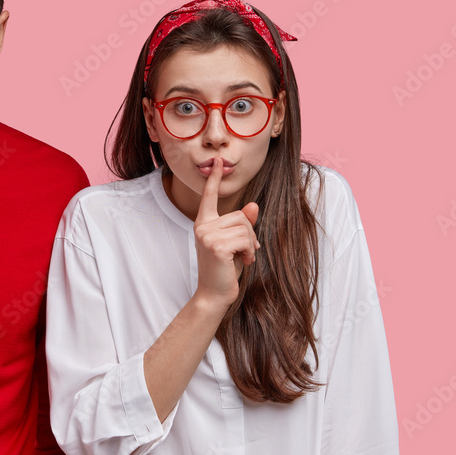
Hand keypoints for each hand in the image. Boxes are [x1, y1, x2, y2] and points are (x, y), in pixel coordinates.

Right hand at [192, 158, 259, 312]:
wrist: (214, 294)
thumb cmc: (224, 270)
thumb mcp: (234, 243)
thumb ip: (241, 224)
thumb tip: (253, 205)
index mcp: (204, 223)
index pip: (209, 197)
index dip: (214, 178)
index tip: (218, 160)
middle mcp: (202, 226)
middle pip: (240, 216)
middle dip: (249, 234)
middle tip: (245, 252)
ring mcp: (207, 235)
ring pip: (245, 227)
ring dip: (250, 244)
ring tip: (243, 258)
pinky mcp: (216, 246)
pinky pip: (245, 239)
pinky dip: (249, 252)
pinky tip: (242, 262)